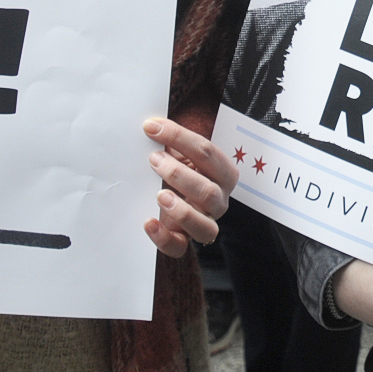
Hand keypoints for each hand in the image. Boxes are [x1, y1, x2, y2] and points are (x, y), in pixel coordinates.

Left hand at [142, 117, 236, 255]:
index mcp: (223, 174)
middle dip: (180, 174)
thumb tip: (150, 124)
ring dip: (182, 210)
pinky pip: (179, 247)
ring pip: (205, 226)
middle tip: (153, 160)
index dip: (179, 137)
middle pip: (209, 191)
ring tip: (160, 195)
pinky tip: (149, 222)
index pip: (208, 153)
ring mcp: (204, 223)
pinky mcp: (184, 240)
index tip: (151, 127)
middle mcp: (219, 201)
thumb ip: (171, 141)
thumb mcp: (180, 154)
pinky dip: (163, 238)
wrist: (173, 200)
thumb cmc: (180, 172)